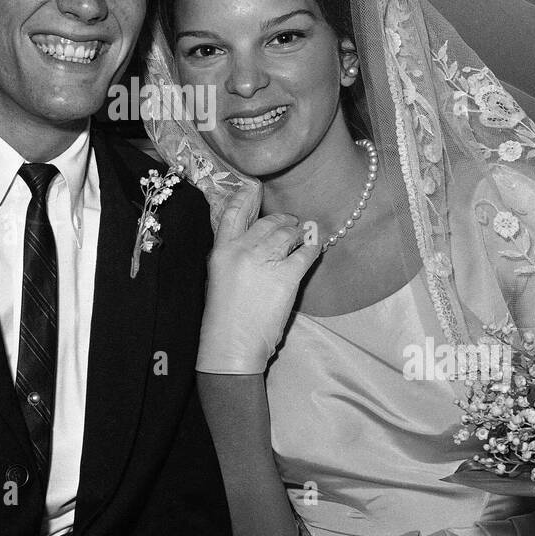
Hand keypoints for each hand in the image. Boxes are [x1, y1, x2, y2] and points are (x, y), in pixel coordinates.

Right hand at [197, 182, 321, 374]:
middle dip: (282, 221)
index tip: (253, 189)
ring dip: (297, 233)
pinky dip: (312, 247)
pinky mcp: (286, 276)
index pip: (231, 213)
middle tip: (291, 222)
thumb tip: (256, 240)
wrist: (231, 346)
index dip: (243, 198)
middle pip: (267, 223)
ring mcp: (265, 262)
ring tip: (302, 234)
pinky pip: (305, 253)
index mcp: (221, 251)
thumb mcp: (219, 278)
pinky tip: (315, 245)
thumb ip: (233, 255)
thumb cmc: (223, 318)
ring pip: (287, 234)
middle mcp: (242, 250)